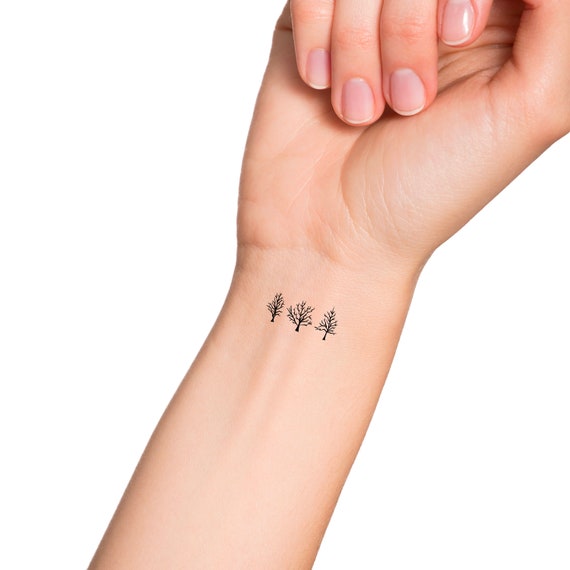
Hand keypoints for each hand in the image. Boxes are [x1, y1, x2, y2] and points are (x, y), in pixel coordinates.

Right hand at [238, 0, 569, 278]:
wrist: (331, 235)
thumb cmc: (425, 190)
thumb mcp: (530, 108)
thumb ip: (562, 23)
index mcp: (497, 25)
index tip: (459, 38)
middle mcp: (432, 13)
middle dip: (411, 27)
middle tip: (408, 101)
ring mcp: (368, 16)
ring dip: (359, 48)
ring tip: (360, 113)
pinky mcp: (313, 24)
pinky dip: (317, 40)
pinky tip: (322, 88)